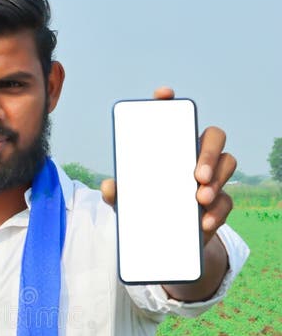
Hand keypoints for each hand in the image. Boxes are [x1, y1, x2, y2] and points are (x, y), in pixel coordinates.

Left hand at [101, 86, 236, 244]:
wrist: (159, 240)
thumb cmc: (143, 208)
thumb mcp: (126, 201)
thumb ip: (117, 193)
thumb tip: (109, 187)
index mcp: (171, 147)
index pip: (173, 117)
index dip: (167, 102)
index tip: (162, 95)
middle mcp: (196, 154)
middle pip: (214, 136)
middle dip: (209, 151)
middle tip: (197, 175)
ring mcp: (211, 176)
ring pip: (227, 163)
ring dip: (218, 180)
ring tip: (201, 198)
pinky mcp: (218, 202)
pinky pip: (226, 200)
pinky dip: (216, 212)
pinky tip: (204, 222)